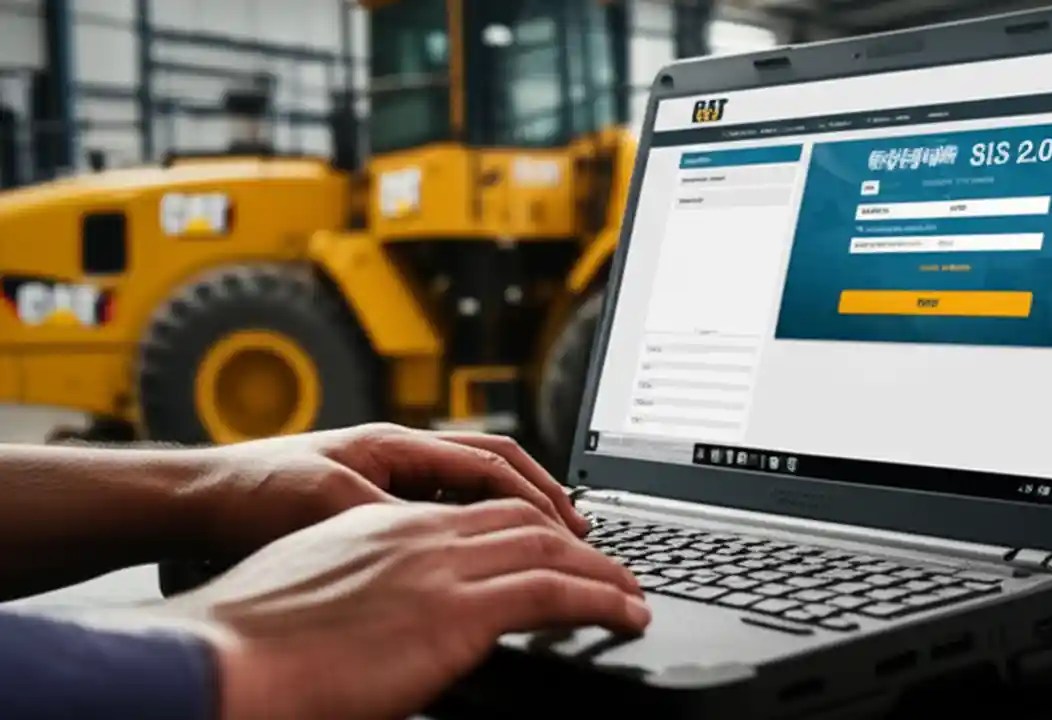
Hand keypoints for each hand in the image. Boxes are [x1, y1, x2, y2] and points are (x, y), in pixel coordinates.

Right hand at [165, 500, 649, 719]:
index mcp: (382, 524)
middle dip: (574, 544)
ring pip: (551, 550)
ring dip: (601, 571)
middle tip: (607, 568)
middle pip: (523, 522)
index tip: (551, 547)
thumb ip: (357, 590)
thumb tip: (370, 617)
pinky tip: (626, 613)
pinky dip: (602, 599)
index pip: (475, 510)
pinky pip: (557, 593)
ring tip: (630, 592)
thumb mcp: (309, 592)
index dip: (523, 527)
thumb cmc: (246, 645)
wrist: (223, 661)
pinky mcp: (458, 610)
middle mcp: (419, 532)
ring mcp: (440, 566)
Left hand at [187, 424, 589, 562]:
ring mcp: (386, 479)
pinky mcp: (370, 508)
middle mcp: (398, 456)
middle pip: (491, 469)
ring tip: (545, 546)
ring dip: (509, 515)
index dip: (535, 492)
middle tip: (578, 534)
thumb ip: (396, 518)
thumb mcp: (333, 506)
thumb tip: (454, 540)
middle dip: (540, 498)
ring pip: (468, 492)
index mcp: (395, 445)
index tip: (570, 526)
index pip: (489, 462)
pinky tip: (483, 560)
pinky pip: (440, 514)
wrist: (200, 502)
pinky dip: (472, 531)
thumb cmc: (255, 494)